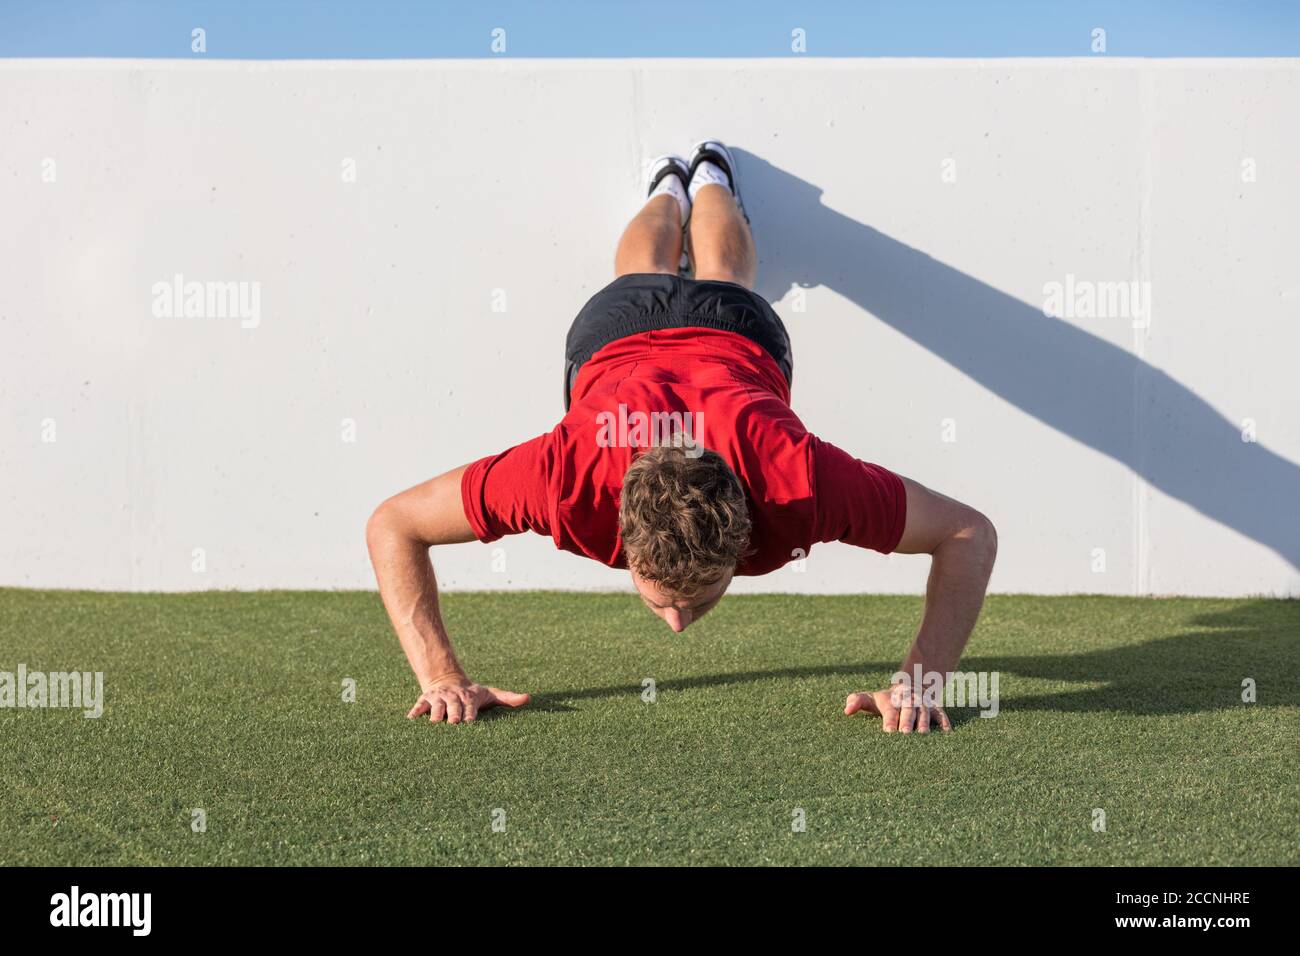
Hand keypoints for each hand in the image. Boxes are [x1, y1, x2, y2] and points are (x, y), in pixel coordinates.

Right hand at [407, 676, 529, 723]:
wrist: (448, 680)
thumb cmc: (472, 693)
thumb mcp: (489, 694)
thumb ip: (508, 698)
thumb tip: (528, 698)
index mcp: (469, 697)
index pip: (470, 708)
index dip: (469, 715)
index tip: (469, 723)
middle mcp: (453, 697)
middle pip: (452, 708)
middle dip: (453, 716)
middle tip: (453, 723)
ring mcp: (438, 698)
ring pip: (435, 708)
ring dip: (434, 716)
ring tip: (434, 725)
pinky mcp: (424, 700)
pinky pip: (418, 706)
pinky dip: (415, 712)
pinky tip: (411, 720)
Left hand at [844, 685, 951, 733]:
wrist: (909, 686)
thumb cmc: (886, 700)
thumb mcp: (870, 699)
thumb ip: (856, 702)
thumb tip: (846, 710)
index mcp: (892, 700)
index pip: (890, 711)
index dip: (890, 721)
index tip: (889, 732)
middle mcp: (909, 701)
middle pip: (908, 711)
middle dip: (907, 723)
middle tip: (905, 735)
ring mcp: (924, 704)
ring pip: (925, 714)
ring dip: (924, 725)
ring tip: (923, 738)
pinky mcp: (937, 709)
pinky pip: (942, 716)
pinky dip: (945, 724)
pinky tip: (947, 735)